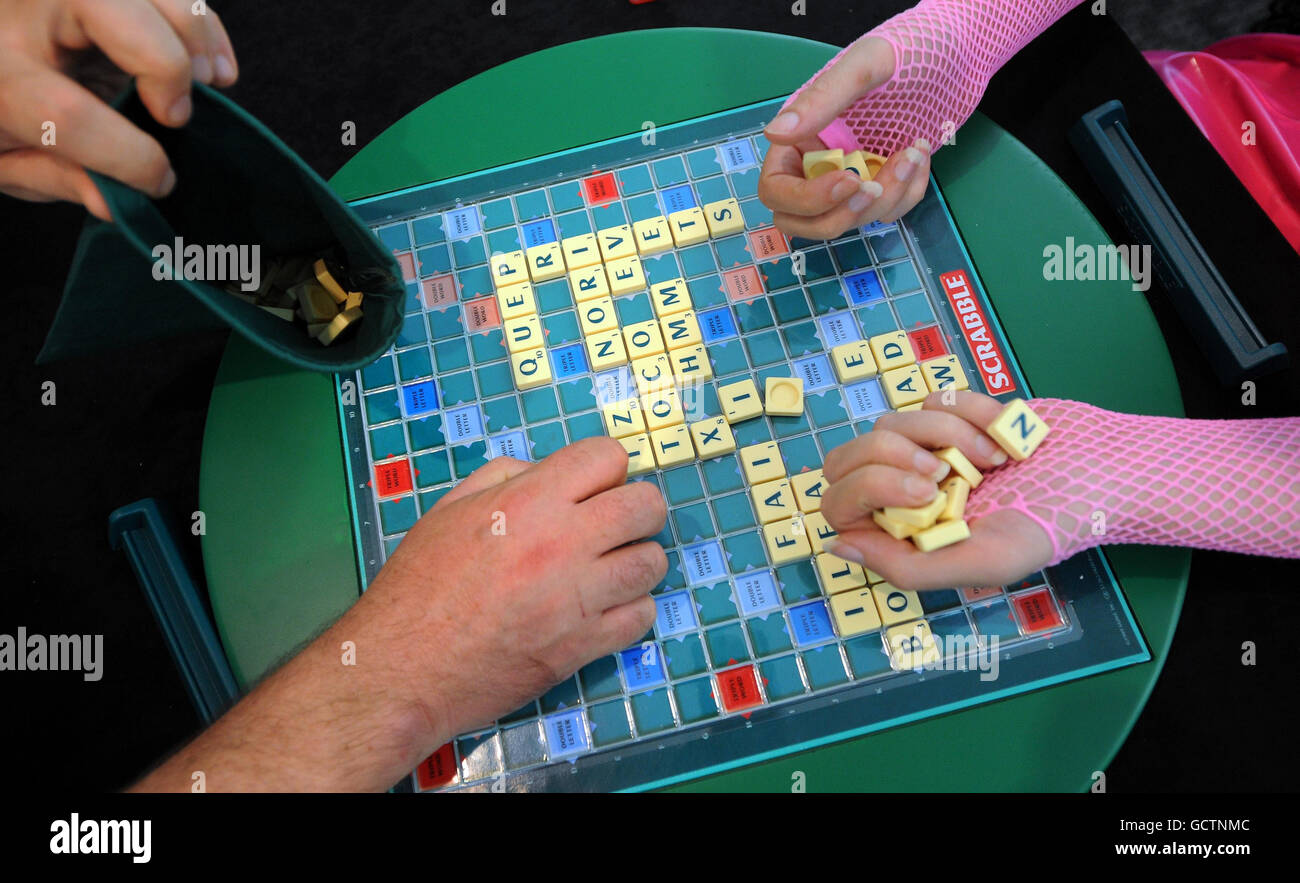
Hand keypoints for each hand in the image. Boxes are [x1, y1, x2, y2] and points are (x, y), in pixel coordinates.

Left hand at [0, 0, 238, 219]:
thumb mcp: (8, 158)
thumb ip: (58, 177)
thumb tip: (112, 201)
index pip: (67, 113)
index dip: (127, 156)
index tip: (157, 179)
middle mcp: (25, 12)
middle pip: (106, 5)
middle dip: (166, 64)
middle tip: (178, 115)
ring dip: (194, 35)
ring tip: (208, 81)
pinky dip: (204, 24)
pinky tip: (213, 64)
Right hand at [361, 436, 666, 742]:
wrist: (404, 667)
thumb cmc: (418, 588)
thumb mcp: (448, 511)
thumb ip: (503, 478)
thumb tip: (546, 473)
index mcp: (528, 502)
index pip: (607, 456)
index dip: (604, 468)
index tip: (592, 488)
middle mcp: (562, 542)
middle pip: (646, 506)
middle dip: (636, 509)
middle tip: (614, 526)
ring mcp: (578, 597)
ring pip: (652, 562)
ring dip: (637, 561)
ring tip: (612, 570)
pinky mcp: (584, 645)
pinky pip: (641, 616)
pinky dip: (631, 610)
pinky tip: (605, 609)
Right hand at [758, 34, 931, 239]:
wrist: (956, 54)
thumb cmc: (907, 50)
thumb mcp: (865, 67)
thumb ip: (821, 99)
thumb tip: (774, 134)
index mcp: (800, 135)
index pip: (777, 189)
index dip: (806, 198)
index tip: (849, 180)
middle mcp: (817, 163)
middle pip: (803, 220)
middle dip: (842, 214)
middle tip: (877, 189)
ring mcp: (850, 179)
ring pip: (850, 220)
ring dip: (886, 198)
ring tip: (913, 153)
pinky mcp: (881, 186)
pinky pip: (885, 212)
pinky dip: (907, 194)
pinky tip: (920, 157)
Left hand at [820, 391, 1052, 590]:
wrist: (1098, 472)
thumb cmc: (1045, 527)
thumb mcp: (984, 563)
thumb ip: (908, 567)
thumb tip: (838, 545)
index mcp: (900, 532)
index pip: (838, 505)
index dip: (866, 491)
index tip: (924, 494)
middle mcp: (900, 492)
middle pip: (846, 459)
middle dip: (891, 455)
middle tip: (944, 474)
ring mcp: (920, 450)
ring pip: (890, 424)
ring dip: (947, 437)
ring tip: (994, 462)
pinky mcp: (947, 415)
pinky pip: (934, 401)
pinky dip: (972, 415)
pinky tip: (1004, 439)